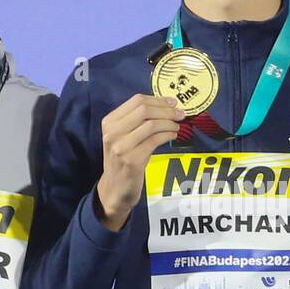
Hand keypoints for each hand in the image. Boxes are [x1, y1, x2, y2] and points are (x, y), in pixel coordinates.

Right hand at [95, 94, 184, 230]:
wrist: (115, 189)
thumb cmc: (123, 159)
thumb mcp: (123, 136)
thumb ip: (137, 120)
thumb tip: (167, 105)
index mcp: (109, 122)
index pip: (136, 100)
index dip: (158, 100)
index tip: (173, 102)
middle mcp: (112, 132)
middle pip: (144, 110)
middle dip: (166, 110)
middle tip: (180, 114)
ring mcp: (121, 147)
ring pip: (151, 124)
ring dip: (169, 123)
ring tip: (176, 126)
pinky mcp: (132, 160)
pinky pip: (154, 141)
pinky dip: (167, 135)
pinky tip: (173, 135)